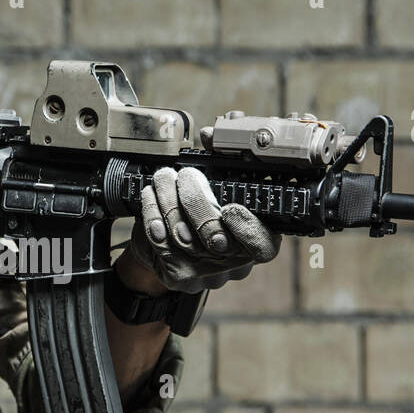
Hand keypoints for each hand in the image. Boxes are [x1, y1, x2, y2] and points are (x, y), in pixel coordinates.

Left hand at [126, 166, 280, 292]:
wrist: (168, 244)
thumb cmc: (203, 211)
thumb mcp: (220, 187)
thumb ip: (221, 161)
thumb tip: (211, 136)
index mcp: (253, 241)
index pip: (263, 247)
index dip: (249, 230)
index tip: (230, 210)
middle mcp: (233, 262)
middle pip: (216, 238)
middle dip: (196, 201)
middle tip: (185, 176)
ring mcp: (205, 273)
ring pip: (184, 238)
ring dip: (169, 201)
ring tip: (163, 178)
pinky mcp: (178, 276)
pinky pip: (162, 244)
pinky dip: (153, 214)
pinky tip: (151, 197)